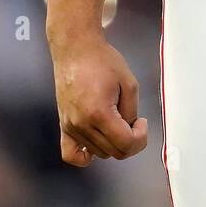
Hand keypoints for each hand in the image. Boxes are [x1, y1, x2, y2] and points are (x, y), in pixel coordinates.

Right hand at [50, 30, 148, 166]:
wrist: (76, 50)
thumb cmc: (102, 61)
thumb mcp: (129, 84)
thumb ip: (131, 112)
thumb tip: (129, 130)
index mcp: (99, 113)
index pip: (126, 144)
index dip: (141, 137)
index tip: (141, 122)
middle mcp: (81, 124)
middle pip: (114, 153)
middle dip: (130, 140)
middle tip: (132, 120)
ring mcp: (70, 126)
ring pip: (99, 153)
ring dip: (113, 143)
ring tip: (115, 120)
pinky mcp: (63, 125)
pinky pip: (71, 155)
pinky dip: (85, 156)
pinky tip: (97, 142)